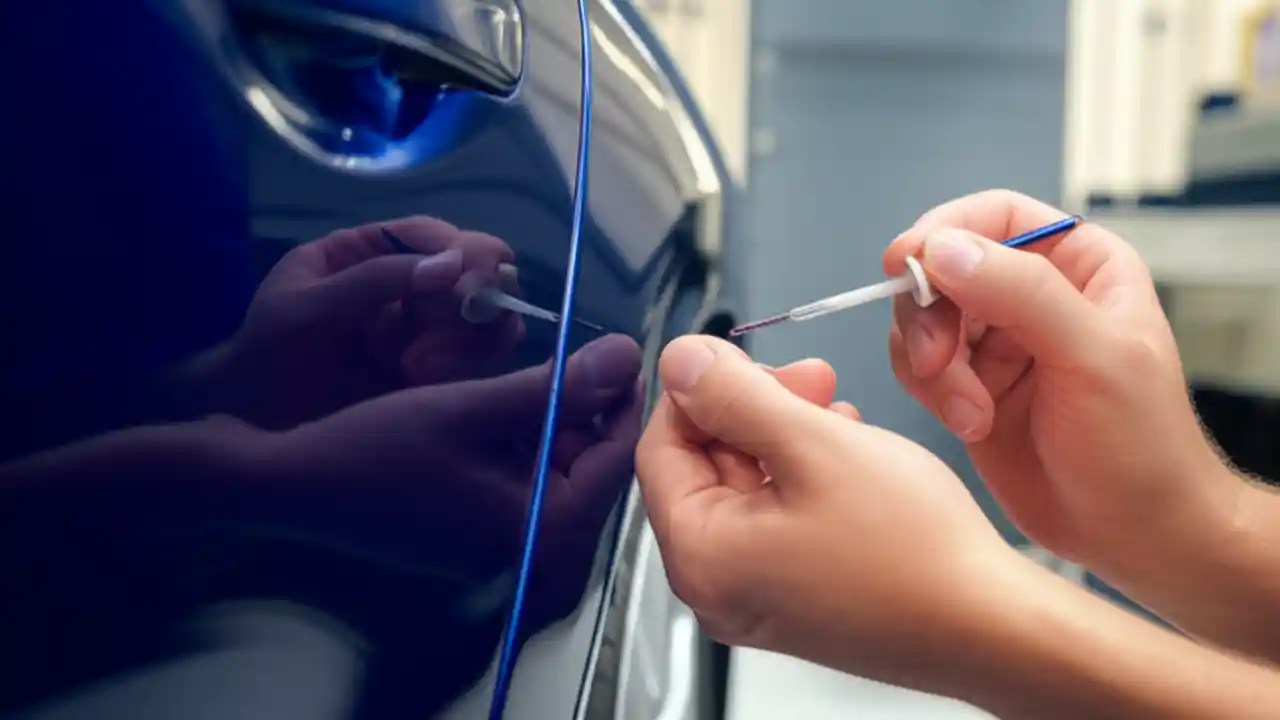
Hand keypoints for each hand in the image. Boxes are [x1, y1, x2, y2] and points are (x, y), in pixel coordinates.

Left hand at [214, 216, 523, 428]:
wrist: (254, 428)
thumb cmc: (268, 356)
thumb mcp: (305, 309)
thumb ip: (373, 282)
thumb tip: (451, 264)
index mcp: (374, 252)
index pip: (440, 236)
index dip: (464, 255)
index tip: (460, 289)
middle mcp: (414, 284)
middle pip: (484, 271)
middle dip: (473, 299)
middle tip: (435, 334)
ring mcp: (433, 330)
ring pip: (494, 317)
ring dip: (469, 340)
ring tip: (415, 370)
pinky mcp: (444, 374)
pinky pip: (484, 361)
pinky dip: (468, 369)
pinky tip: (420, 382)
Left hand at [635, 335, 1016, 690]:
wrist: (992, 627)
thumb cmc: (914, 553)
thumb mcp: (814, 444)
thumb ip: (734, 395)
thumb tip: (680, 361)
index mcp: (702, 556)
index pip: (660, 450)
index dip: (698, 390)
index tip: (736, 355)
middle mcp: (718, 587)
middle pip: (703, 467)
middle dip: (752, 408)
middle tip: (808, 376)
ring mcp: (758, 596)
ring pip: (746, 487)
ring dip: (784, 435)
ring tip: (837, 413)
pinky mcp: (797, 596)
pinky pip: (777, 518)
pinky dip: (804, 474)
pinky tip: (847, 450)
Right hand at [883, 190, 1234, 571]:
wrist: (1134, 534)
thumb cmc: (1141, 446)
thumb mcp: (1092, 357)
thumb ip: (1021, 294)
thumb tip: (941, 249)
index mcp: (1079, 264)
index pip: (993, 215)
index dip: (942, 231)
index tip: (905, 266)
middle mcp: (1032, 294)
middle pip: (943, 267)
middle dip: (929, 314)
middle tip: (937, 362)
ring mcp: (997, 342)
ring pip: (922, 320)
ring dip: (932, 366)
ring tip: (970, 413)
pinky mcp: (968, 387)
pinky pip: (920, 367)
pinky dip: (932, 395)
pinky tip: (972, 426)